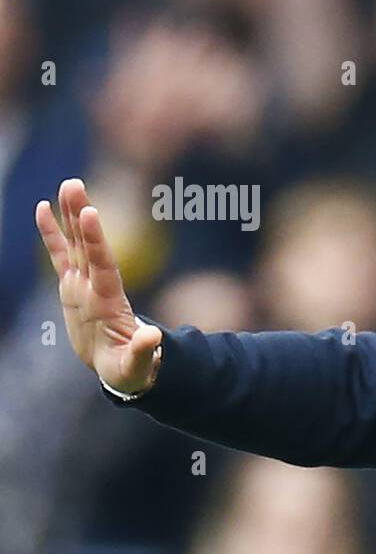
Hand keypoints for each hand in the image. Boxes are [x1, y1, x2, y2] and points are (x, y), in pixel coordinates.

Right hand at [34, 178, 162, 393]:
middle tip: (74, 184)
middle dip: (81, 216)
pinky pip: (59, 256)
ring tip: (68, 185)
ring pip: (75, 244)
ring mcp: (84, 285)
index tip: (91, 214)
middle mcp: (96, 287)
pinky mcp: (71, 288)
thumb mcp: (137, 365)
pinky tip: (43, 208)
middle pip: (88, 246)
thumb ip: (143, 351)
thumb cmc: (131, 369)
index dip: (95, 241)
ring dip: (70, 216)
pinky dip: (52, 234)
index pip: (102, 265)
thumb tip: (153, 337)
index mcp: (109, 302)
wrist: (122, 367)